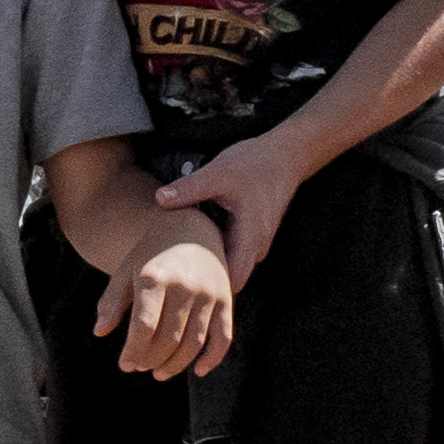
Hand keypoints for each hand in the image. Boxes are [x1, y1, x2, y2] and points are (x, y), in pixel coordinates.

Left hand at [94, 234, 235, 380]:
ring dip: (176, 365)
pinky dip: (212, 358)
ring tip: (160, 373)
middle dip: (151, 360)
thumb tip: (99, 332)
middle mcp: (185, 286)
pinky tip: (198, 371)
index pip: (143, 326)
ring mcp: (209, 293)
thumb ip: (111, 301)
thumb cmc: (151, 254)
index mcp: (155, 278)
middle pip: (168, 338)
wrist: (191, 227)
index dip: (133, 351)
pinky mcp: (226, 299)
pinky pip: (223, 336)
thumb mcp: (126, 271)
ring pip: (194, 343)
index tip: (125, 365)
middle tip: (141, 367)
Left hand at [152, 134, 314, 290]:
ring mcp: (256, 243)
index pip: (233, 281)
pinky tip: (195, 237)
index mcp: (251, 237)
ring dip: (208, 261)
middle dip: (203, 277)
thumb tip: (160, 198)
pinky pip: (232, 251)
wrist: (283, 156)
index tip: (182, 280)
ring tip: (180, 253)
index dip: (209, 286)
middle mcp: (257, 246)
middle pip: (228, 277)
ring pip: (230, 264)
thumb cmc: (254, 164)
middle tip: (173, 269)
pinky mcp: (252, 236)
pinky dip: (214, 248)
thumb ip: (190, 188)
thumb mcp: (218, 173)